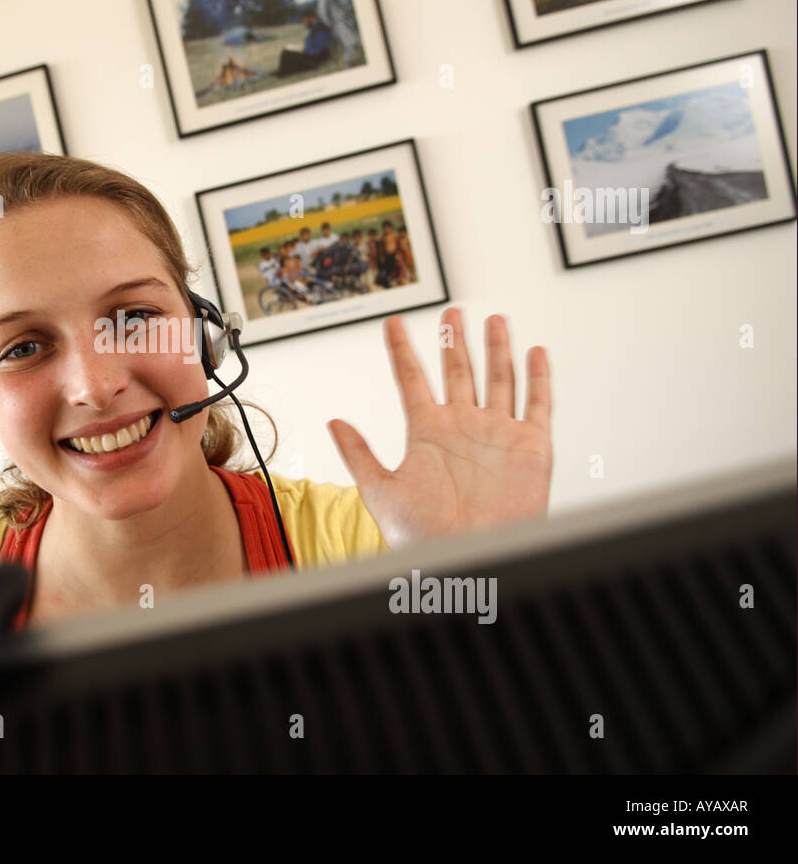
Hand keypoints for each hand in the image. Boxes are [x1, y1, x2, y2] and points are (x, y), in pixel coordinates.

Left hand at [328, 308, 552, 550]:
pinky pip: (537, 405)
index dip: (401, 350)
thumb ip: (358, 454)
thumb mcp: (380, 491)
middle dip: (454, 339)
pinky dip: (538, 378)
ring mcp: (497, 434)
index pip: (411, 379)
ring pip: (498, 379)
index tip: (392, 322)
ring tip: (492, 319)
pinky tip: (534, 351)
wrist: (468, 559)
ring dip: (496, 349)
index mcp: (426, 432)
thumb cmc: (423, 535)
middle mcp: (462, 427)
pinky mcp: (531, 447)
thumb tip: (333, 421)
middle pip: (458, 371)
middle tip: (451, 311)